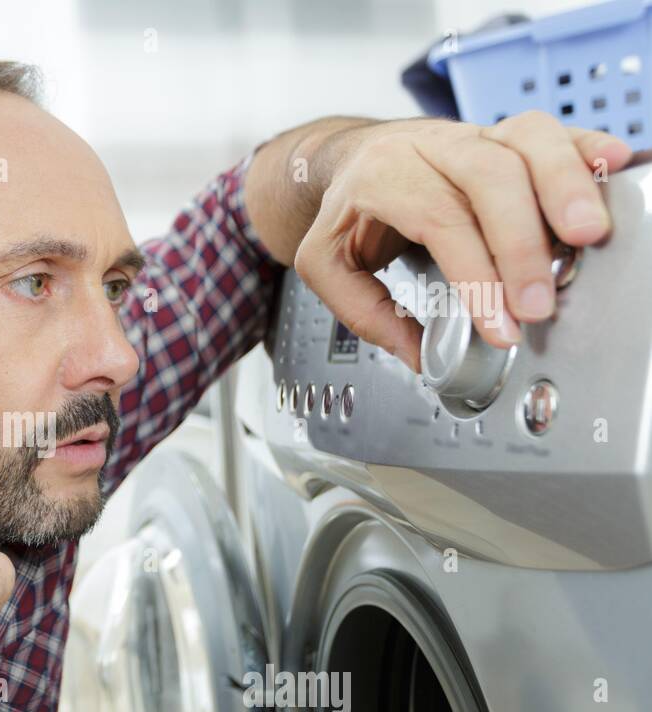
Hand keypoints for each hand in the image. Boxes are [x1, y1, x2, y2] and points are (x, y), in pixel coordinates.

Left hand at [293, 113, 633, 370]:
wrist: (348, 158)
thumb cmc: (347, 210)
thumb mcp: (325, 263)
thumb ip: (364, 311)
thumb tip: (416, 355)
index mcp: (382, 176)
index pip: (440, 220)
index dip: (477, 275)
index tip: (500, 323)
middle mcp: (432, 147)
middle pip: (489, 177)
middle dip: (522, 243)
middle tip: (540, 301)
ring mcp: (474, 134)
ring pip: (527, 140)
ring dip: (565, 186)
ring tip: (589, 235)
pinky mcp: (505, 134)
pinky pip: (551, 130)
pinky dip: (585, 147)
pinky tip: (612, 165)